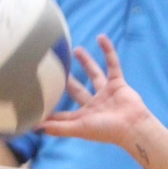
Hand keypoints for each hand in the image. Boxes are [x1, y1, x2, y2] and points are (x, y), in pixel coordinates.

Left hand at [39, 36, 154, 148]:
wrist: (133, 126)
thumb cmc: (106, 131)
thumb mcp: (79, 129)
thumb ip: (58, 128)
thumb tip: (34, 127)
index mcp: (84, 117)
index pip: (64, 113)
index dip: (51, 108)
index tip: (36, 100)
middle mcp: (94, 105)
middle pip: (77, 90)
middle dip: (68, 81)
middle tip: (56, 68)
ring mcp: (107, 93)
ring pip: (94, 74)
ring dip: (86, 62)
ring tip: (76, 49)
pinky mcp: (118, 84)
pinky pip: (113, 64)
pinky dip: (108, 51)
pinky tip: (101, 38)